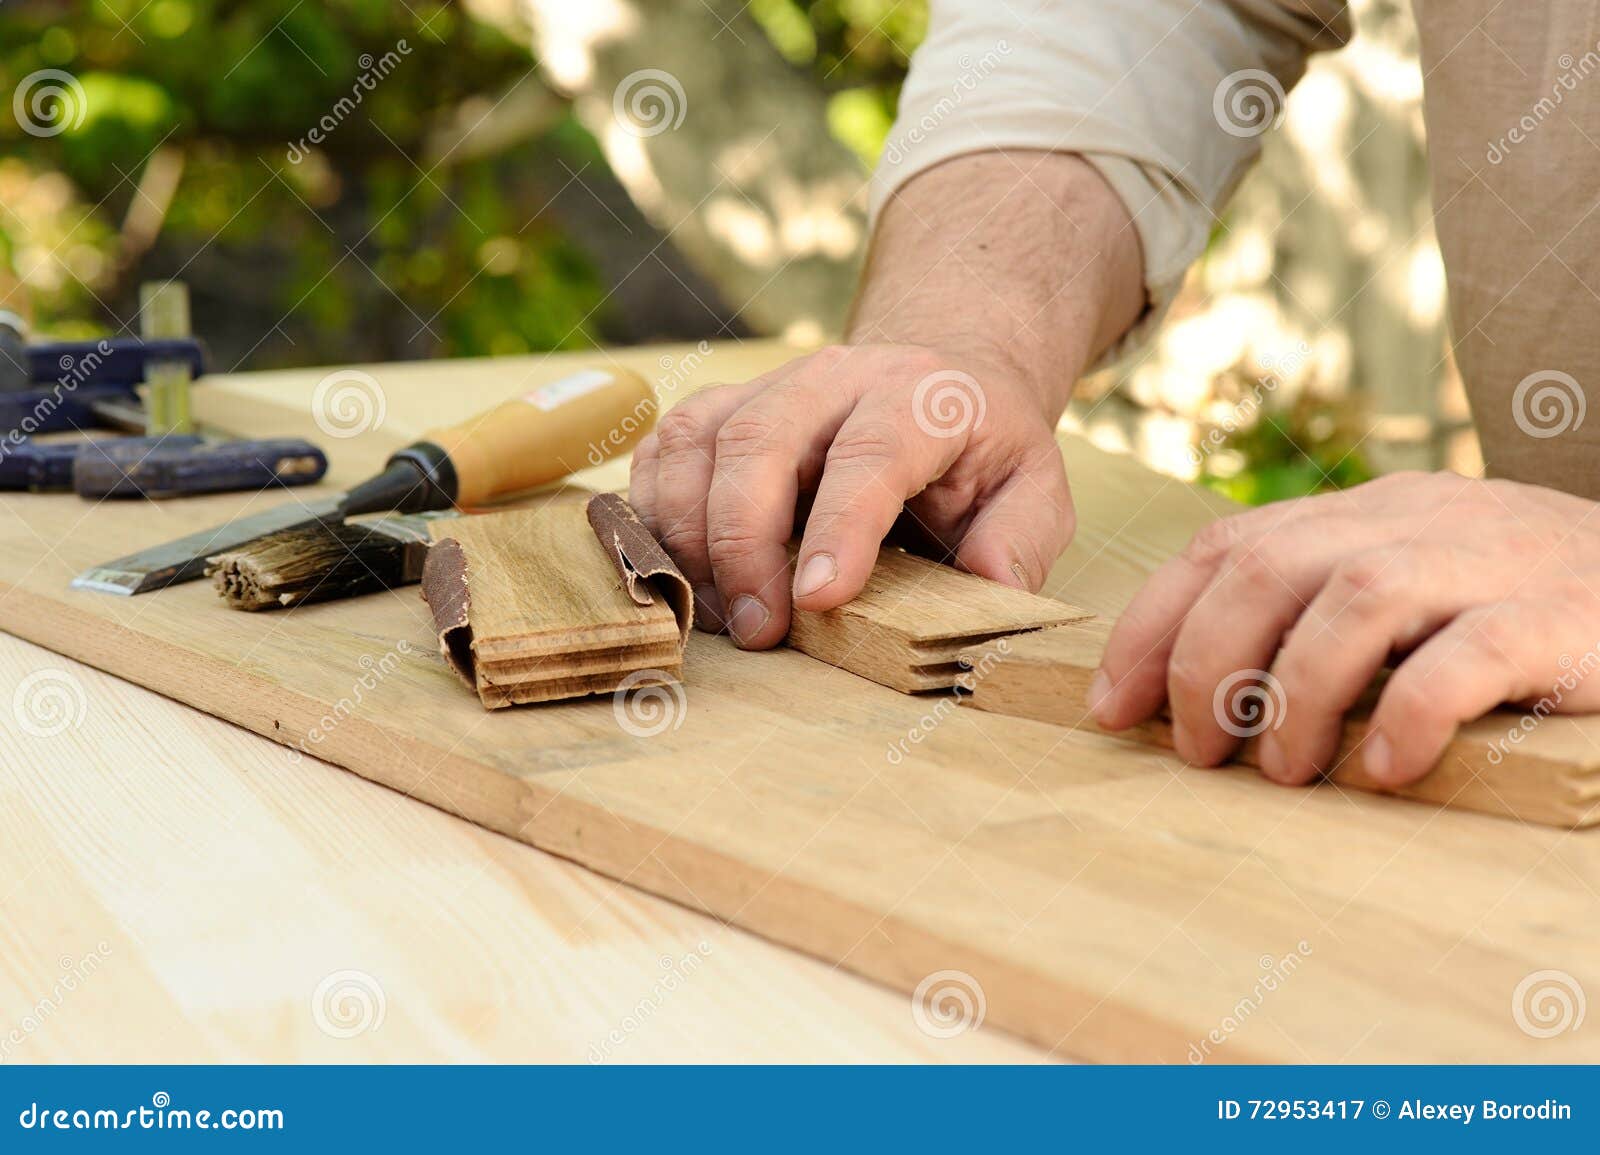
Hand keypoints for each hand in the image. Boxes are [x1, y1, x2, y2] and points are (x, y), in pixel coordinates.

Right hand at [628, 343, 1074, 647]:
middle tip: (758, 631)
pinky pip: (661, 452)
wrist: (933, 377)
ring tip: (719, 618)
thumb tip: (991, 591)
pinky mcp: (717, 410)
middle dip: (745, 542)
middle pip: (761, 440)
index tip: (819, 600)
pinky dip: (655, 517)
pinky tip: (681, 579)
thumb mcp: (1032, 488)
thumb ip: (1020, 538)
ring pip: (697, 442)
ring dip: (690, 537)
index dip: (840, 526)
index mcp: (918, 394)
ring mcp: (764, 387)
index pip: (870, 452)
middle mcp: (832, 377)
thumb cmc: (978, 451)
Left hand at [1089, 472, 1599, 786]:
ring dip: (1294, 694)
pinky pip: (1464, 659)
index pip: (1227, 547)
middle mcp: (1414, 521)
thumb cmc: (1516, 604)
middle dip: (1207, 664)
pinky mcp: (1556, 619)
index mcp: (1364, 513)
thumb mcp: (1407, 583)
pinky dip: (1408, 715)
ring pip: (1355, 601)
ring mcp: (1487, 561)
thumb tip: (1192, 685)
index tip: (1112, 703)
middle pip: (1270, 568)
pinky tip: (1385, 770)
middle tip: (1196, 751)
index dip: (1154, 625)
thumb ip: (1315, 607)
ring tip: (1281, 772)